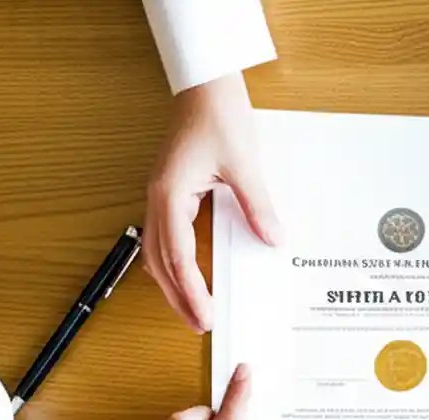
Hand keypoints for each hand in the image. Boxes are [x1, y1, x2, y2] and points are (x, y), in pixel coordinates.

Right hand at [144, 73, 280, 333]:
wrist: (204, 85)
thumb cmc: (219, 115)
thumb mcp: (244, 164)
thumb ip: (257, 206)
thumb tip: (271, 240)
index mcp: (171, 196)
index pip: (179, 259)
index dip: (191, 293)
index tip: (205, 317)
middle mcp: (159, 199)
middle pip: (160, 263)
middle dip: (178, 297)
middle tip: (200, 326)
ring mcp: (161, 196)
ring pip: (157, 252)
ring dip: (173, 283)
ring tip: (192, 308)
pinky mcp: (170, 191)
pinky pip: (165, 236)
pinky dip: (174, 262)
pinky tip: (189, 273)